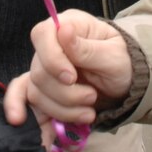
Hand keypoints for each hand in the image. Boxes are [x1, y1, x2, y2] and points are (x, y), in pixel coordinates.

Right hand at [2, 9, 132, 128]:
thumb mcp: (114, 56)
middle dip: (66, 93)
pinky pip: (26, 101)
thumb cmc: (122, 63)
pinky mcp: (43, 91)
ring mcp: (45, 70)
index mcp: (68, 27)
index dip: (52, 58)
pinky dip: (27, 113)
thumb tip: (63, 30)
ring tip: (88, 113)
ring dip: (63, 109)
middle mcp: (51, 46)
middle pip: (40, 71)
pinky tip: (26, 124)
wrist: (125, 84)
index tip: (72, 78)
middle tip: (92, 97)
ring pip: (37, 92)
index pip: (42, 34)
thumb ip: (87, 49)